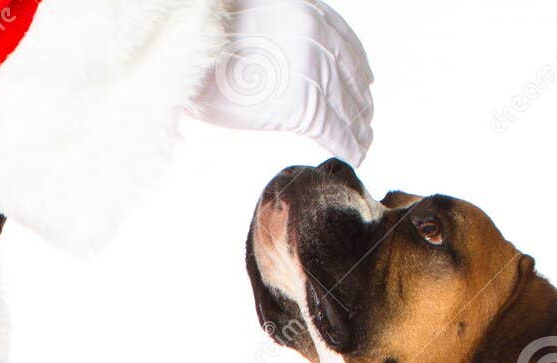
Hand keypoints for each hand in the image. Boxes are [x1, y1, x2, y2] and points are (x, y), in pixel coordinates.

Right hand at [188, 0, 373, 164]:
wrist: (189, 49)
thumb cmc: (202, 40)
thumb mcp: (249, 19)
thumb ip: (273, 35)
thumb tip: (268, 59)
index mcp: (305, 11)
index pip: (344, 43)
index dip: (358, 67)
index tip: (365, 83)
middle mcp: (315, 37)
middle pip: (350, 74)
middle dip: (361, 100)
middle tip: (367, 119)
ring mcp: (311, 69)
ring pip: (347, 104)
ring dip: (359, 126)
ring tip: (364, 142)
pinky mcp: (302, 103)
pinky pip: (335, 129)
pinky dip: (349, 143)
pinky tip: (356, 154)